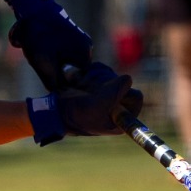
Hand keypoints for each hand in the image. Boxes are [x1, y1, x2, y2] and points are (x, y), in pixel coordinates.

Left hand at [5, 0, 93, 87]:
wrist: (32, 9)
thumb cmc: (39, 37)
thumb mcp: (44, 66)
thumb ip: (55, 84)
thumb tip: (62, 98)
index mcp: (85, 55)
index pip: (79, 81)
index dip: (65, 86)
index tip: (53, 87)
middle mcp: (87, 46)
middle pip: (73, 72)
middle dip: (59, 74)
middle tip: (44, 69)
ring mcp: (80, 39)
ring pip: (67, 62)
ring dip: (55, 65)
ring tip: (42, 57)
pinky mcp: (70, 34)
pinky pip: (64, 52)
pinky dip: (54, 55)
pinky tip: (42, 50)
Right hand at [28, 63, 142, 144]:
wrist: (54, 112)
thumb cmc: (77, 114)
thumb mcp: (99, 105)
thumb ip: (116, 91)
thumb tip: (128, 78)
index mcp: (121, 118)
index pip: (136, 98)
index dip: (124, 92)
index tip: (108, 93)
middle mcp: (116, 107)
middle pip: (124, 84)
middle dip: (108, 82)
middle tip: (93, 89)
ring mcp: (106, 96)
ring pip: (112, 76)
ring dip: (97, 77)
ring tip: (83, 85)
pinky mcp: (96, 87)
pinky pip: (101, 72)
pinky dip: (91, 73)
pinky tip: (80, 80)